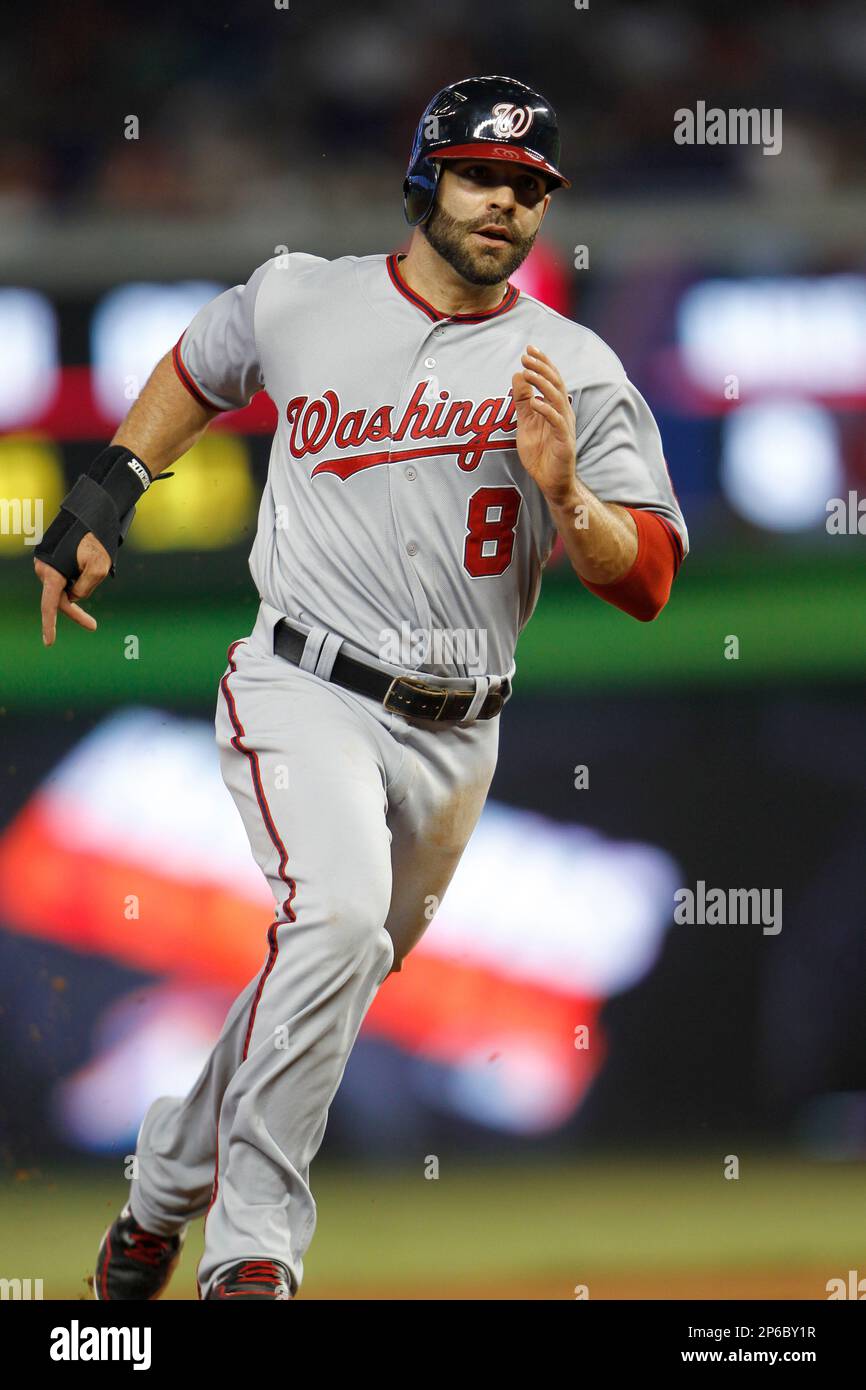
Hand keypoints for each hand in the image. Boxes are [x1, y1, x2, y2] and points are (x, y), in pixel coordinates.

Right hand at [35, 532, 109, 645]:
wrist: (90, 514)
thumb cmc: (96, 540)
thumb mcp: (99, 568)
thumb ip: (85, 588)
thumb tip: (74, 596)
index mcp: (52, 573)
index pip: (50, 605)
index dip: (49, 625)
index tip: (49, 643)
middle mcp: (44, 569)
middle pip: (60, 599)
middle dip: (77, 610)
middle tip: (93, 625)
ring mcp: (45, 564)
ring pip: (65, 588)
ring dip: (79, 585)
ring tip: (90, 564)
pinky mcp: (51, 560)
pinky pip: (64, 578)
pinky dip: (75, 578)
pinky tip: (84, 563)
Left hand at [511, 345, 576, 506]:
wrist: (551, 483)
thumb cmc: (540, 454)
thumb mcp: (525, 423)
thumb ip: (521, 401)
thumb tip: (517, 375)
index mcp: (556, 407)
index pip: (551, 380)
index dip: (542, 363)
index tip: (528, 349)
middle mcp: (564, 413)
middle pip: (556, 384)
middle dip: (542, 368)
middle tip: (526, 355)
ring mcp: (565, 427)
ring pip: (558, 399)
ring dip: (543, 384)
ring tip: (528, 372)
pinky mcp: (565, 442)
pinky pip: (556, 422)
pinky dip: (546, 410)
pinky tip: (534, 402)